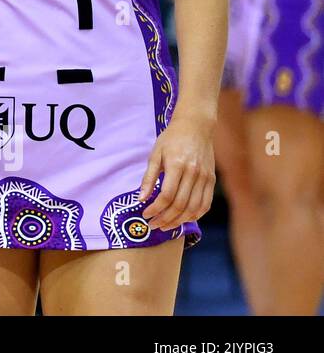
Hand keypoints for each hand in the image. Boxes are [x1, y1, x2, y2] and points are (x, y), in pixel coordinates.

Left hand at [138, 114, 214, 232]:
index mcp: (177, 165)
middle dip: (165, 219)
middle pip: (181, 205)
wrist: (195, 126)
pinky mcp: (211, 180)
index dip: (155, 209)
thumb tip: (140, 198)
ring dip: (179, 221)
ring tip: (165, 225)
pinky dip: (195, 215)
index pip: (167, 195)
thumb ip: (148, 178)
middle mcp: (194, 173)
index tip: (145, 215)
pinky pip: (205, 204)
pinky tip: (183, 219)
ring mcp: (205, 177)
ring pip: (194, 208)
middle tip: (153, 225)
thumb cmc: (171, 139)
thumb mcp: (155, 154)